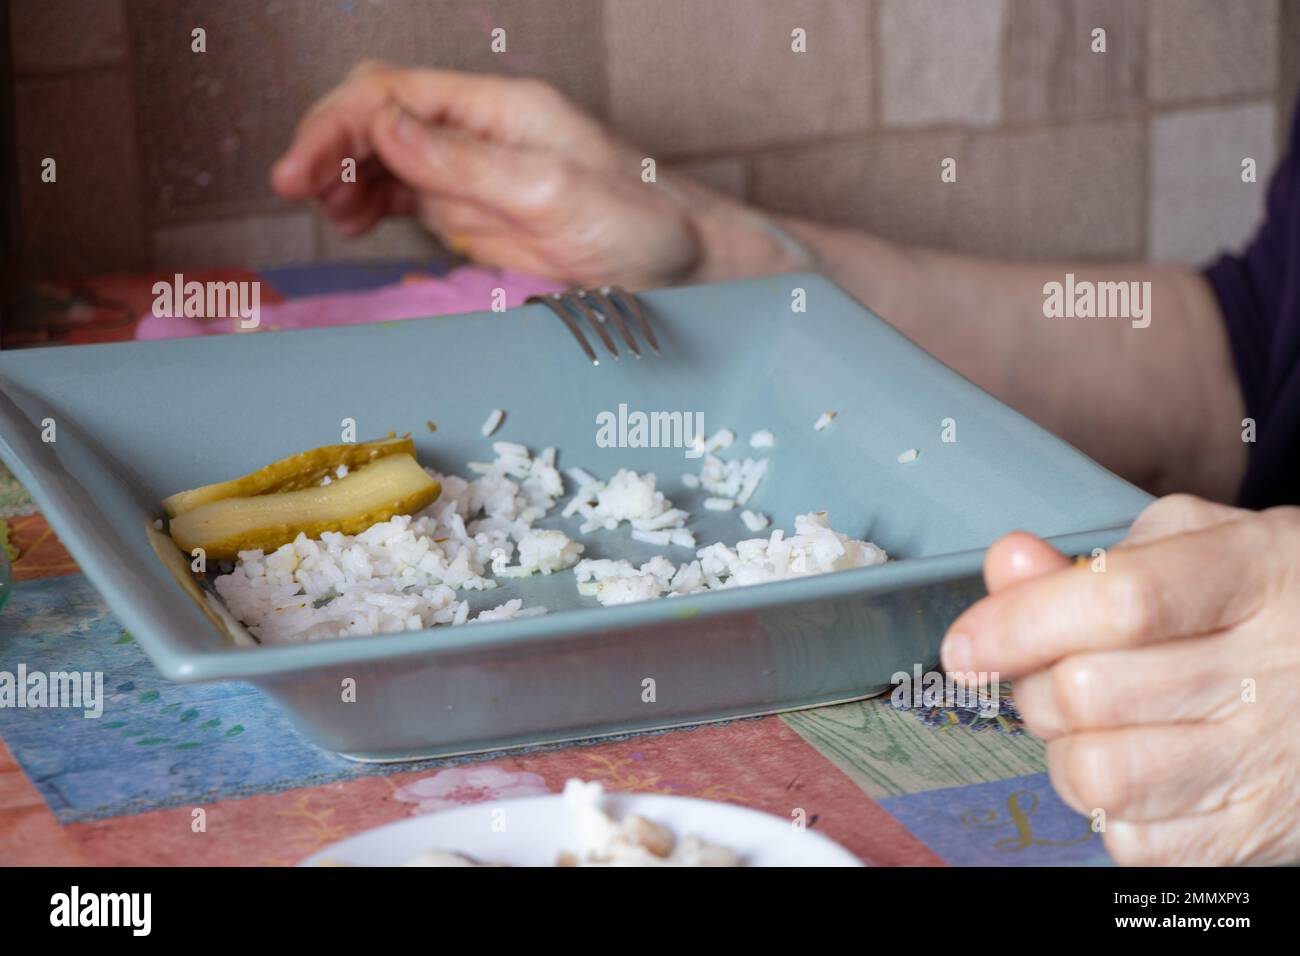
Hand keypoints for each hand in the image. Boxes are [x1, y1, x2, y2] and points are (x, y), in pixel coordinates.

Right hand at [271, 63, 794, 287]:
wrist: (689, 267)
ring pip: (387, 159)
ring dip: (347, 180)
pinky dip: (375, 207)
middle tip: (299, 196)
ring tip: (332, 218)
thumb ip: (466, 163)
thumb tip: (383, 129)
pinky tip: (357, 225)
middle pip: (379, 117)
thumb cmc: (640, 224)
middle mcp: (481, 133)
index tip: (298, 173)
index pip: (392, 94)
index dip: (336, 126)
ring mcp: (477, 174)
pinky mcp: (481, 215)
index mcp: (498, 110)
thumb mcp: (552, 193)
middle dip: (330, 147)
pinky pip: (412, 199)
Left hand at [941, 494, 1299, 864]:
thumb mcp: (1204, 549)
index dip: (1022, 622)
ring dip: (1066, 748)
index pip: (1120, 601)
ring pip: (1099, 774)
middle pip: (1089, 692)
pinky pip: (1131, 840)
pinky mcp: (1253, 834)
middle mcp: (1269, 672)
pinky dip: (1108, 809)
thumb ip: (1099, 558)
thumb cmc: (1272, 607)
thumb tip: (1009, 564)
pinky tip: (1140, 766)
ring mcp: (1265, 762)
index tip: (964, 645)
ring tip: (1097, 722)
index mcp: (1255, 577)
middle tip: (1057, 671)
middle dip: (1036, 683)